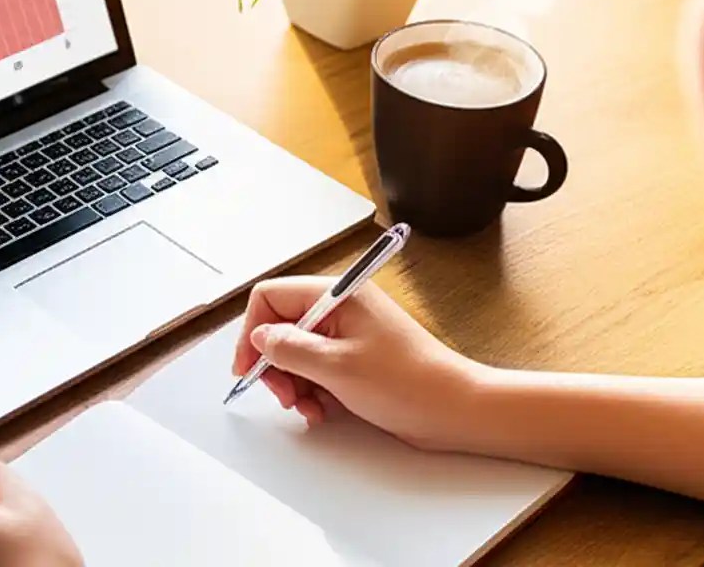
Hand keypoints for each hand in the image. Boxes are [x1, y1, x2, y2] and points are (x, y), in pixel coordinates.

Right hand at [232, 276, 488, 450]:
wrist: (455, 409)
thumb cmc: (410, 382)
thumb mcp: (336, 366)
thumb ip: (289, 349)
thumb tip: (261, 339)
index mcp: (338, 294)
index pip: (272, 297)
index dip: (253, 331)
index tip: (249, 366)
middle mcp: (342, 308)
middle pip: (282, 327)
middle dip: (275, 364)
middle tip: (283, 393)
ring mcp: (349, 333)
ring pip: (297, 352)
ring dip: (294, 383)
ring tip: (307, 406)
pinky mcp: (356, 357)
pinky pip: (317, 368)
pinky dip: (312, 390)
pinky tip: (322, 409)